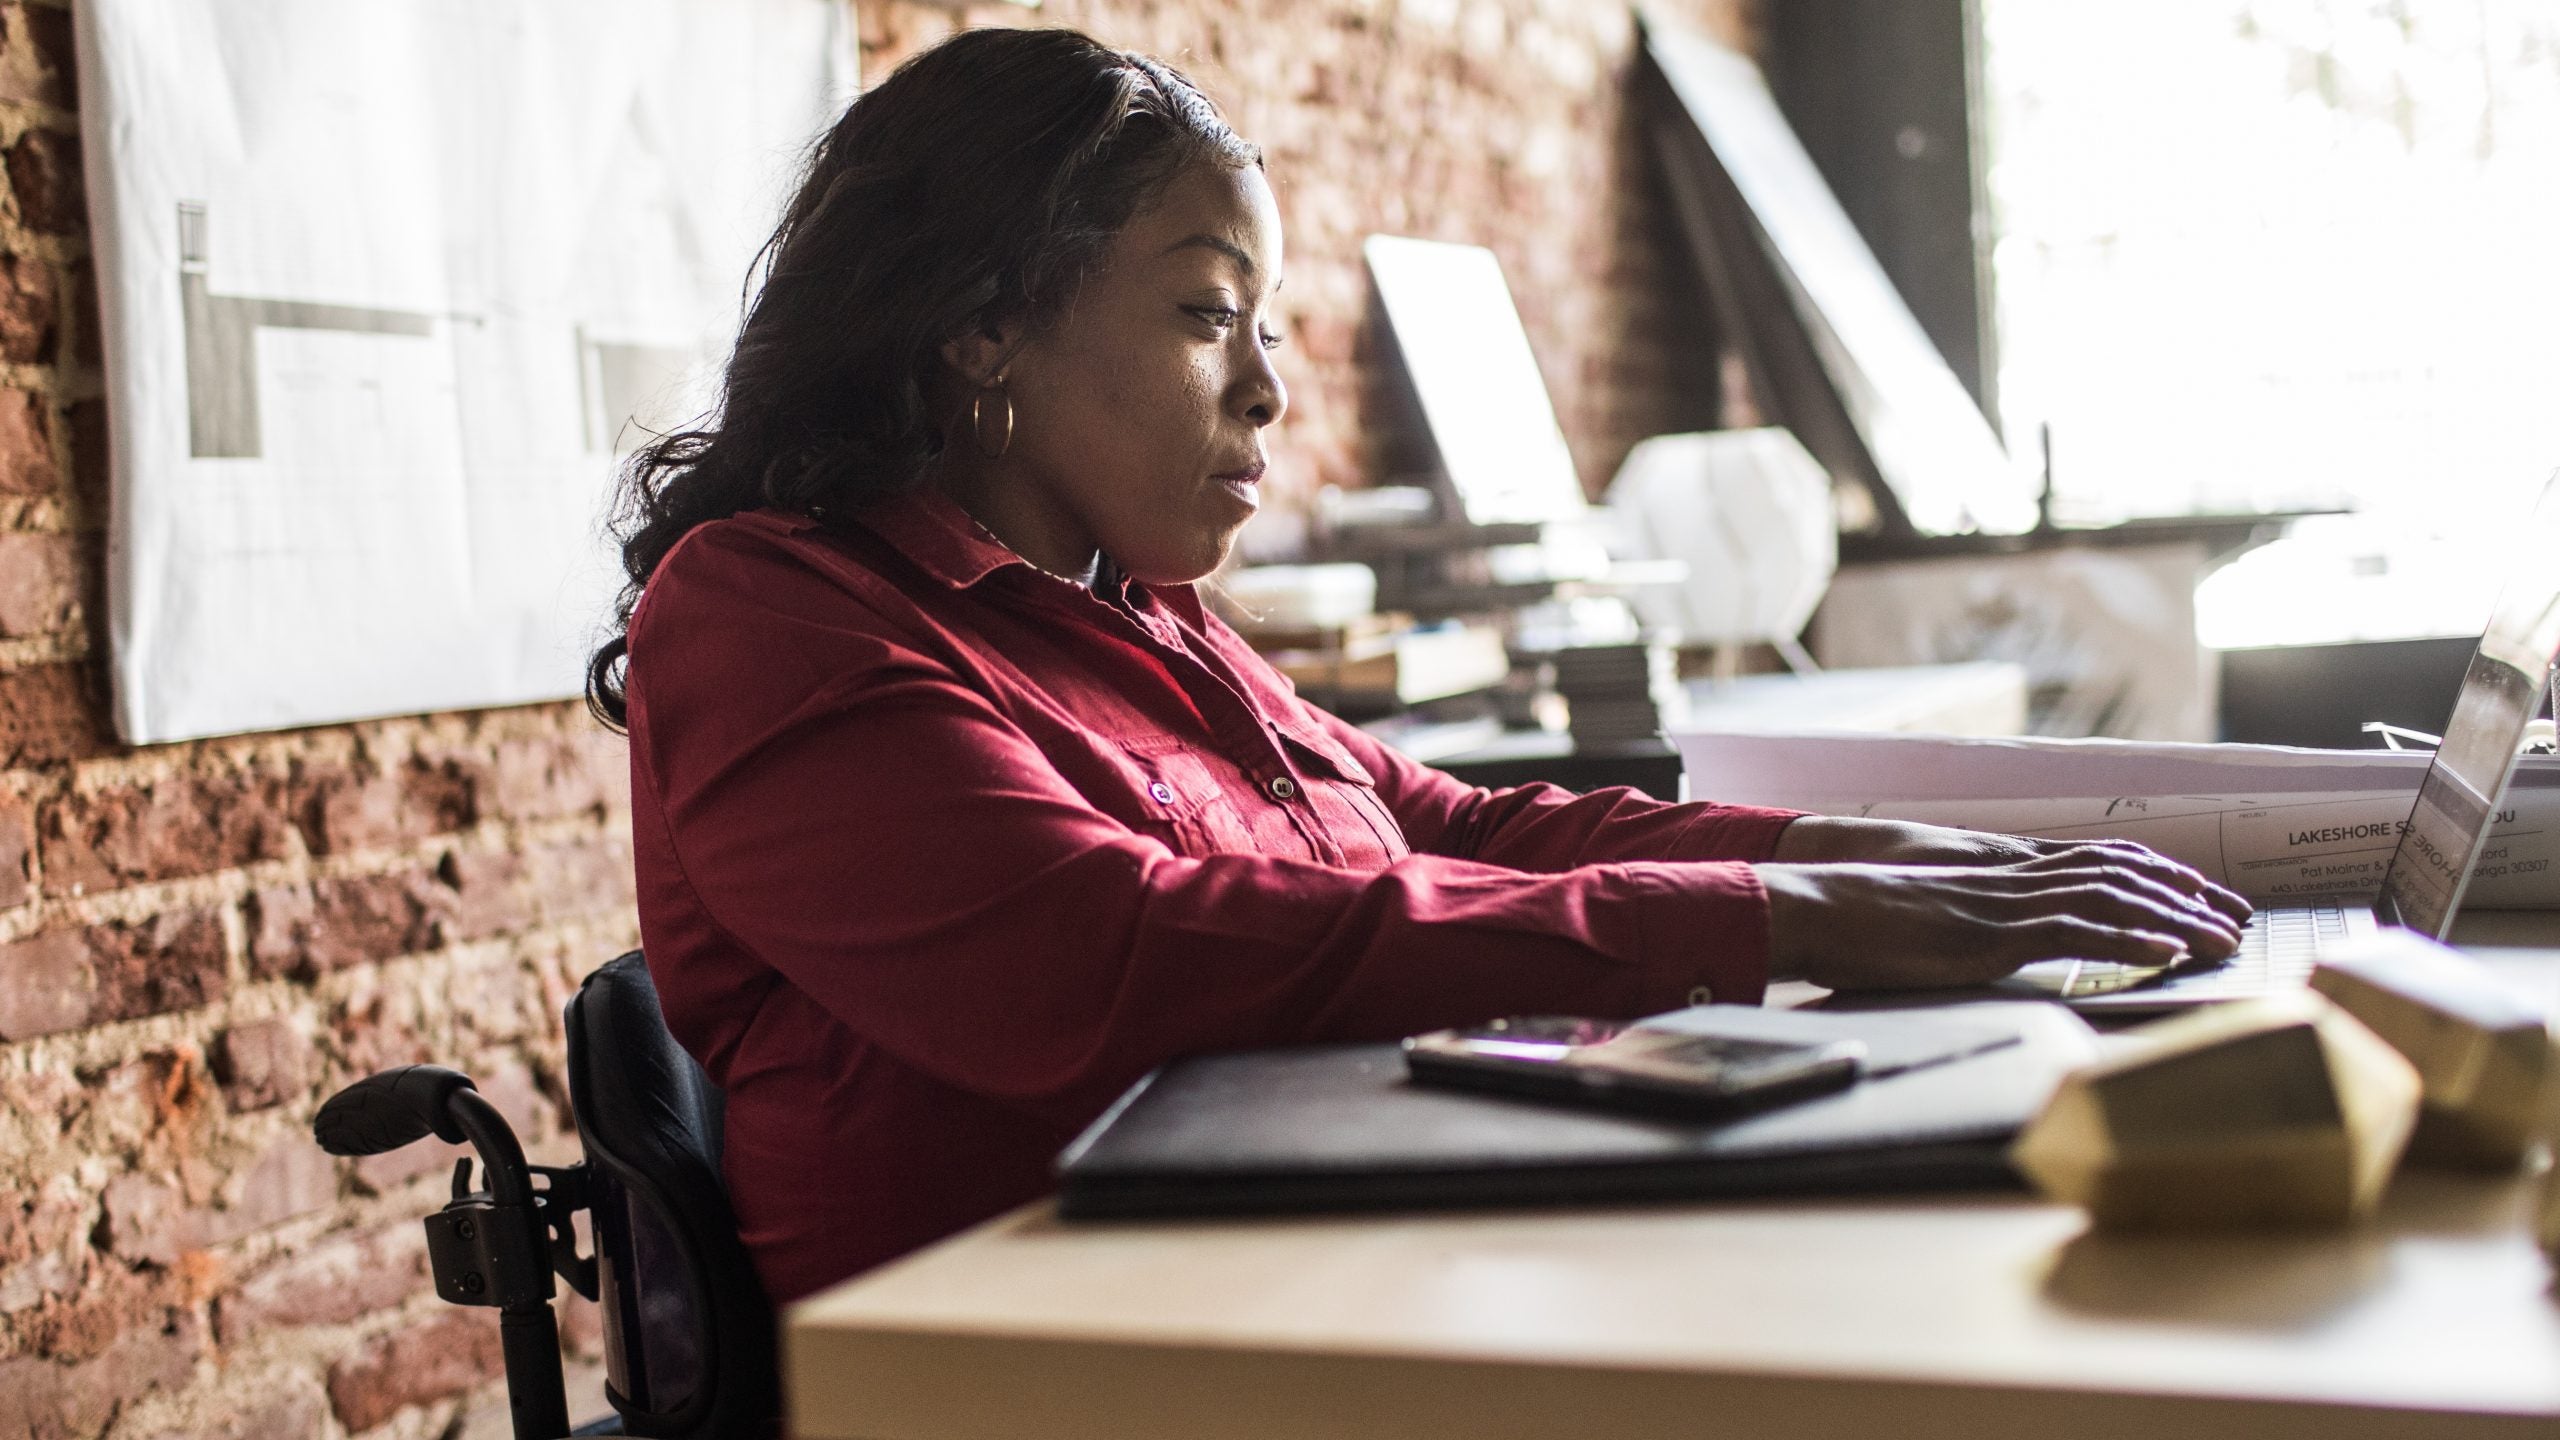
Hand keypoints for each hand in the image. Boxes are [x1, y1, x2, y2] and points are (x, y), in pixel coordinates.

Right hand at [1754, 842, 2251, 991]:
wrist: (1814, 908)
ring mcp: (2004, 906)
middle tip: (2238, 919)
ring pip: (2110, 901)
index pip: (2096, 863)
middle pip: (2119, 877)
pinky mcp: (1990, 935)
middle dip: (2186, 897)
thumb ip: (1969, 925)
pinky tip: (2165, 952)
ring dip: (2174, 920)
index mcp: (2000, 875)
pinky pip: (2072, 933)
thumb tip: (1991, 945)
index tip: (2199, 894)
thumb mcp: (1926, 919)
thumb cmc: (1856, 921)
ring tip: (2222, 940)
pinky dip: (2125, 941)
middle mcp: (2013, 881)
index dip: (2154, 875)